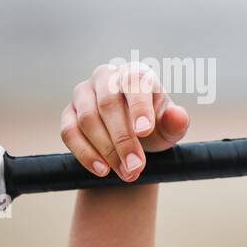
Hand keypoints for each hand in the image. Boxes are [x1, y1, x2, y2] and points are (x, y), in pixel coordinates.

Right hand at [60, 62, 189, 181]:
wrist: (134, 135)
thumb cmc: (155, 125)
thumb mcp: (170, 126)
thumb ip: (176, 122)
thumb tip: (178, 115)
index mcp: (135, 74)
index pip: (134, 83)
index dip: (139, 108)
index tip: (145, 132)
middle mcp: (106, 77)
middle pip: (108, 105)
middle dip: (123, 140)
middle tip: (136, 166)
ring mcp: (83, 93)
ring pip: (87, 119)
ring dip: (106, 150)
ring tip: (126, 173)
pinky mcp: (69, 112)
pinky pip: (69, 132)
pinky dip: (85, 153)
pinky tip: (102, 170)